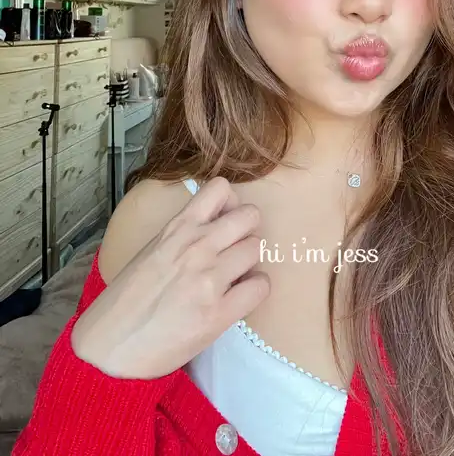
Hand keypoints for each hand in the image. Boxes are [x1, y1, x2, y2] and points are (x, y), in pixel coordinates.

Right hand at [71, 177, 268, 378]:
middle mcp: (196, 246)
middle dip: (247, 230)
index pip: (219, 188)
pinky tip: (240, 297)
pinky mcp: (219, 312)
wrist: (108, 349)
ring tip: (235, 276)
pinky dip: (255, 290)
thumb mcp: (150, 252)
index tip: (225, 219)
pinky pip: (260, 286)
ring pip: (256, 248)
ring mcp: (209, 278)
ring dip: (249, 261)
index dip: (229, 202)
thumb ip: (182, 236)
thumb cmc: (125, 301)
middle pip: (250, 215)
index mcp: (176, 229)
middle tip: (235, 249)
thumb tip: (215, 226)